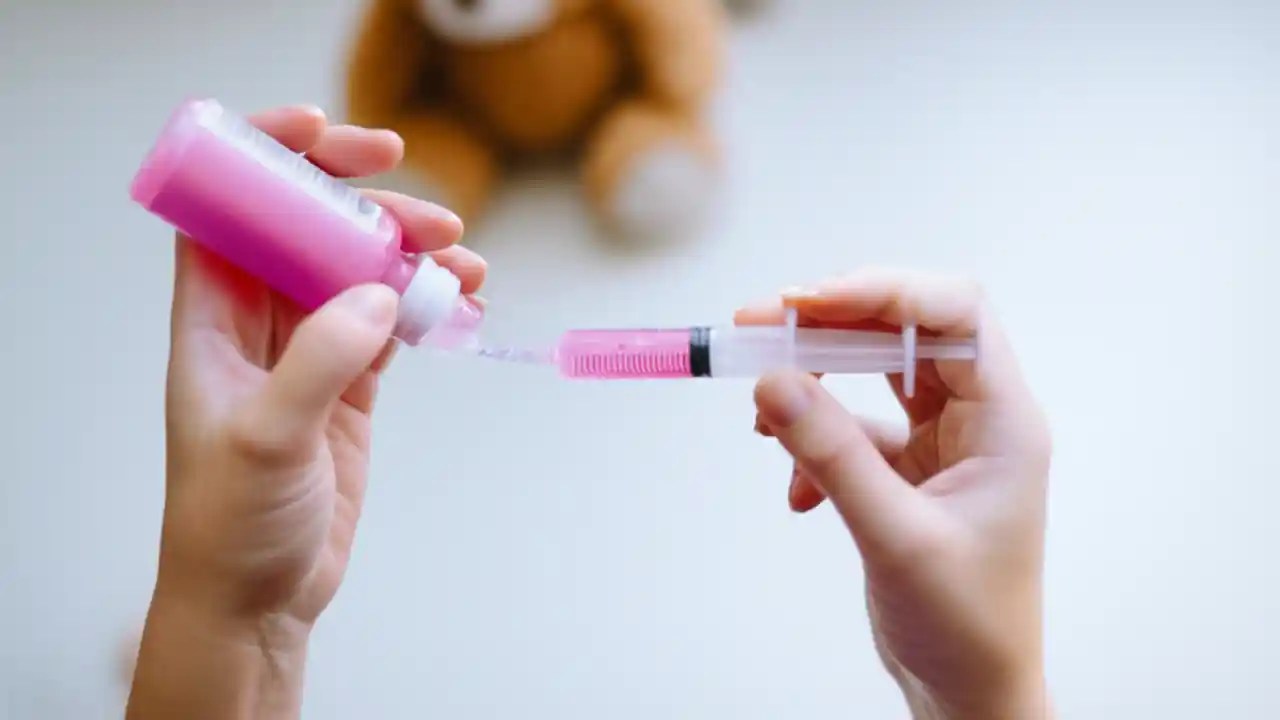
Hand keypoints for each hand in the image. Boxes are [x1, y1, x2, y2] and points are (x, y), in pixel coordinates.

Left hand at [126, 105, 485, 719]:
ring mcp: (308, 352)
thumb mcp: (267, 441)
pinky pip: (392, 321)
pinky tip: (465, 301)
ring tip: (465, 260)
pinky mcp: (349, 387)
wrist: (258, 600)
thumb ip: (318, 361)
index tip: (326, 135)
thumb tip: (374, 294)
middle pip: (310, 228)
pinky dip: (429, 304)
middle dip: (367, 204)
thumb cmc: (231, 525)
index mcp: (211, 319)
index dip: (271, 159)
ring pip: (361, 271)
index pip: (232, 209)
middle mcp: (257, 324)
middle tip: (427, 209)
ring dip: (412, 256)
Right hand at [740, 269, 1052, 719]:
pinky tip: (797, 493)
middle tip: (757, 328)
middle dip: (830, 326)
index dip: (881, 291)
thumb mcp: (896, 537)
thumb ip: (833, 456)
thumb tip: (773, 381)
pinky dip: (814, 445)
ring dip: (815, 382)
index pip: (952, 313)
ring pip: (872, 375)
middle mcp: (977, 417)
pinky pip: (851, 430)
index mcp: (1004, 420)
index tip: (804, 302)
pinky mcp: (907, 471)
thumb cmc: (965, 623)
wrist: (969, 691)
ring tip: (762, 410)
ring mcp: (941, 442)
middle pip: (903, 330)